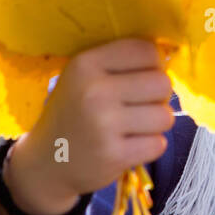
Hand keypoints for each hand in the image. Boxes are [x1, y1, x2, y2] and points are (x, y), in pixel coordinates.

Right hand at [5, 38, 175, 214]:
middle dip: (158, 97)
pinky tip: (129, 146)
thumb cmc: (74, 113)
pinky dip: (149, 146)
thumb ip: (120, 63)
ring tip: (134, 127)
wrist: (46, 164)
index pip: (147, 50)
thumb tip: (168, 55)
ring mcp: (104, 124)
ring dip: (156, 124)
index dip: (152, 65)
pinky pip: (158, 144)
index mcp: (86, 64)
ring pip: (165, 116)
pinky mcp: (114, 155)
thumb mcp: (83, 77)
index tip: (139, 78)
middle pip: (162, 83)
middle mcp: (94, 91)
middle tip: (139, 106)